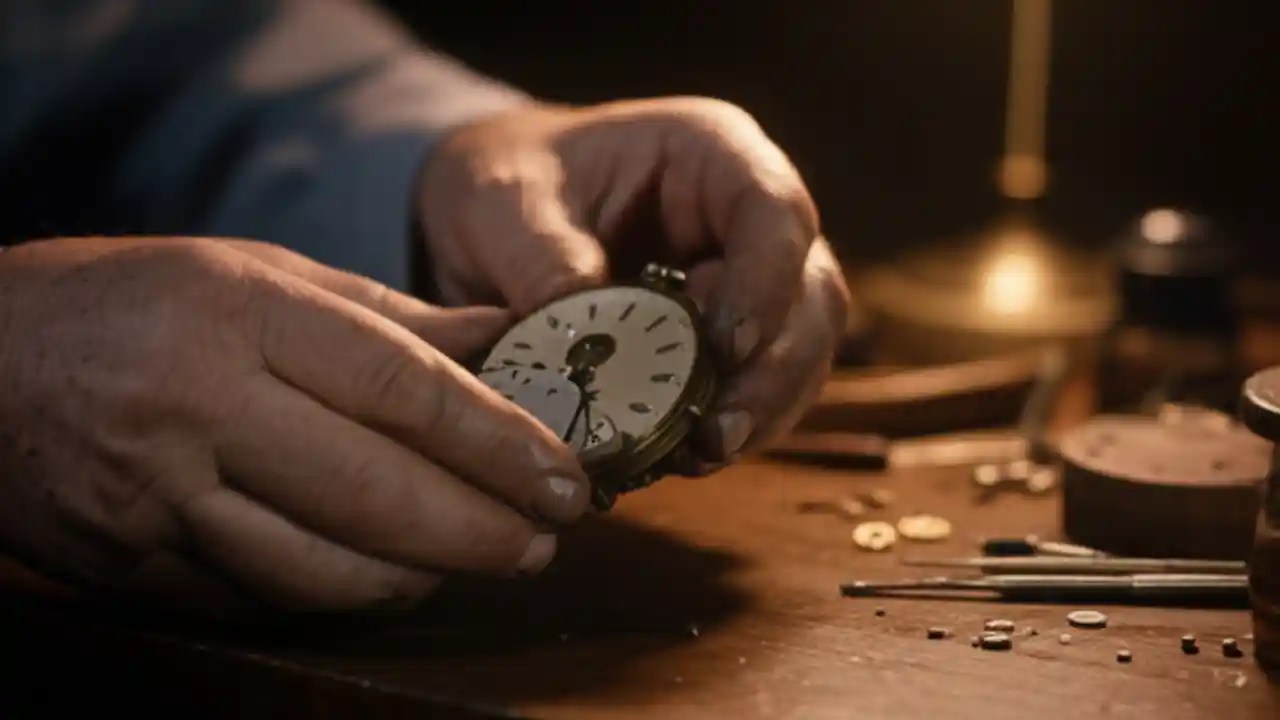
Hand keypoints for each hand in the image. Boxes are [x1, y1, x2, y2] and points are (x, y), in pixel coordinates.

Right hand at [0, 237, 589, 616]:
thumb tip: (505, 342)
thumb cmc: (138, 300)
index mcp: (241, 316)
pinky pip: (263, 600)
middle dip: (478, 528)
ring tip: (482, 559)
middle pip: (373, 492)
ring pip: (322, 569)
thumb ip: (388, 316)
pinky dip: (344, 598)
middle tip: (546, 539)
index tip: (564, 476)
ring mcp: (157, 497)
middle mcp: (197, 407)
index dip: (497, 441)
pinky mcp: (131, 565)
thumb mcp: (259, 273)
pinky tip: (391, 578)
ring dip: (421, 576)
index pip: (400, 390)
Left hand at [419, 97, 850, 465]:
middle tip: (716, 432)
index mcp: (711, 155)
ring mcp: (750, 286)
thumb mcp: (504, 202)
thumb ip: (543, 257)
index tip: (728, 347)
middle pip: (809, 296)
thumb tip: (590, 334)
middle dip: (772, 372)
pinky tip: (683, 460)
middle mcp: (748, 221)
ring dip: (758, 413)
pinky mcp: (732, 348)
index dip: (767, 283)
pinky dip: (727, 431)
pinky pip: (757, 395)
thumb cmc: (508, 184)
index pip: (774, 212)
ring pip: (798, 355)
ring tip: (699, 457)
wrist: (495, 219)